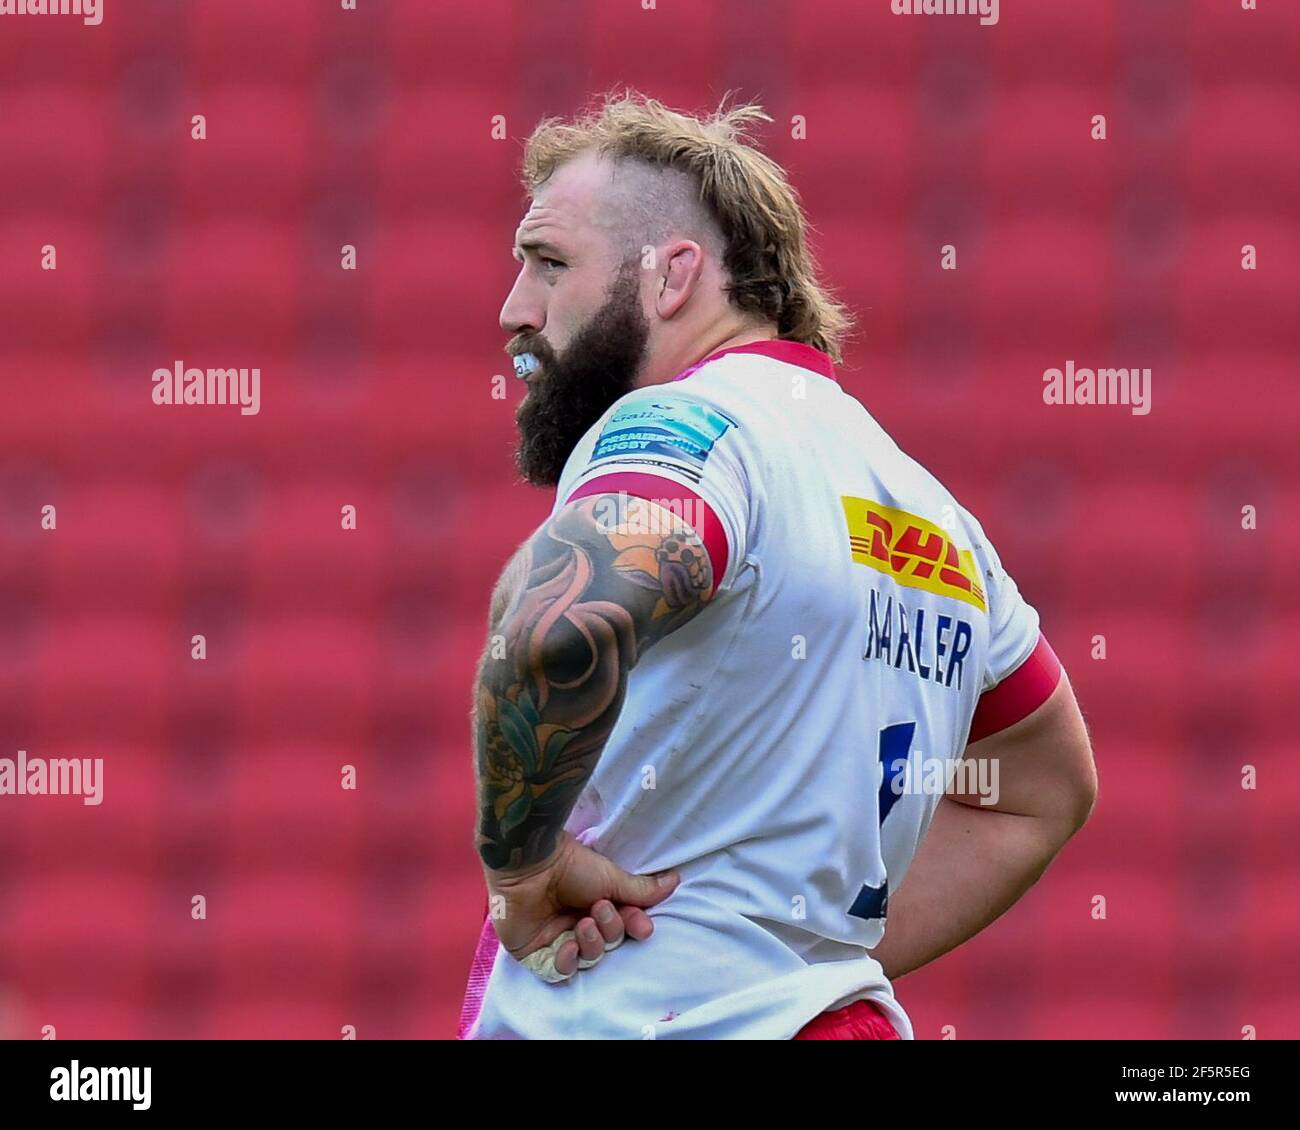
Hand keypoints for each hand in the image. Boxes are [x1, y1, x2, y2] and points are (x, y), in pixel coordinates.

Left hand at [485, 831, 679, 981]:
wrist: (531, 863)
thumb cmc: (570, 865)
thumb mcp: (611, 878)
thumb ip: (642, 889)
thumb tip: (675, 880)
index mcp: (596, 906)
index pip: (623, 928)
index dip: (633, 929)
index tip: (642, 926)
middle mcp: (578, 924)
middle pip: (607, 945)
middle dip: (610, 931)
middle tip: (600, 909)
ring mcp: (555, 939)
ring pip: (586, 959)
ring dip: (591, 944)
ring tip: (583, 923)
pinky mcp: (533, 952)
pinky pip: (556, 971)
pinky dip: (567, 962)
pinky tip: (568, 945)